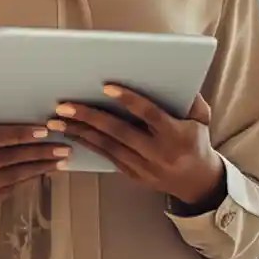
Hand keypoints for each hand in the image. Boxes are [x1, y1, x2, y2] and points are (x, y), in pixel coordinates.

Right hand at [0, 100, 69, 218]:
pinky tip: (41, 173)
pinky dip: (25, 181)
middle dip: (37, 152)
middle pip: (5, 158)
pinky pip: (5, 192)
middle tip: (62, 147)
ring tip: (59, 161)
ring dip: (38, 169)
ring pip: (9, 178)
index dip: (19, 134)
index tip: (43, 129)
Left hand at [47, 85, 225, 208]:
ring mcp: (143, 167)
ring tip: (56, 120)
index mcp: (176, 136)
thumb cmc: (197, 141)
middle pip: (118, 132)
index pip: (149, 115)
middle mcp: (158, 153)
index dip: (128, 100)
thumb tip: (176, 75)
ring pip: (106, 146)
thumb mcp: (202, 119)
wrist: (197, 183)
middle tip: (64, 106)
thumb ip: (191, 99)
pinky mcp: (132, 174)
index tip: (106, 86)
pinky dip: (86, 144)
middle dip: (89, 117)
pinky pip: (105, 157)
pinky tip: (69, 134)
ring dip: (79, 132)